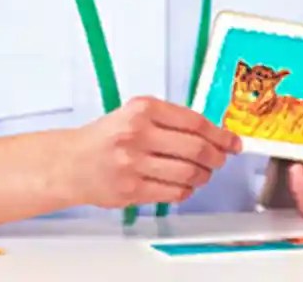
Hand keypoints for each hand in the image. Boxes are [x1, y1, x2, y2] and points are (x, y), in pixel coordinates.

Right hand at [59, 96, 241, 208]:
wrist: (70, 162)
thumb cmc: (106, 138)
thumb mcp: (136, 114)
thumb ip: (171, 120)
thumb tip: (214, 134)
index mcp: (143, 110)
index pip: (195, 122)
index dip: (221, 134)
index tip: (232, 142)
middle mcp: (137, 134)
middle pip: (196, 148)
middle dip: (216, 157)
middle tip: (219, 160)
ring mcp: (133, 163)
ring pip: (188, 173)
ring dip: (203, 176)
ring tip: (202, 174)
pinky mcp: (130, 189)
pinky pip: (173, 192)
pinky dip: (186, 191)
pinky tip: (184, 186)